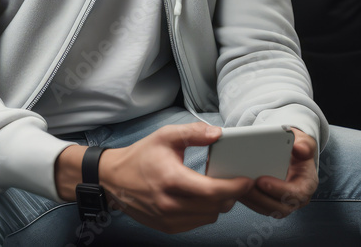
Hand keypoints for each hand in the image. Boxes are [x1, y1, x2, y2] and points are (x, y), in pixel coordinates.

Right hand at [57, 123, 252, 233]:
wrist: (114, 179)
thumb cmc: (141, 156)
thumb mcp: (165, 136)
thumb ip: (193, 133)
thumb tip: (218, 133)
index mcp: (171, 180)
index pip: (212, 191)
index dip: (234, 187)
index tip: (246, 180)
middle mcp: (169, 204)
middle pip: (214, 207)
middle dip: (230, 195)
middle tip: (233, 181)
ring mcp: (167, 219)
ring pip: (209, 217)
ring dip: (218, 204)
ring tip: (215, 188)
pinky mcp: (167, 227)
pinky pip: (197, 223)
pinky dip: (205, 212)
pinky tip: (201, 198)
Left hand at [238, 128, 317, 217]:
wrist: (292, 153)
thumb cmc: (298, 149)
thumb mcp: (304, 142)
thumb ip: (304, 144)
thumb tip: (300, 148)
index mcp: (307, 184)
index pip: (295, 194)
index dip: (278, 189)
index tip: (262, 181)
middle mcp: (296, 198)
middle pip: (279, 206)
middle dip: (259, 197)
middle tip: (244, 185)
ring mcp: (283, 202)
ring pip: (266, 209)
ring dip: (250, 199)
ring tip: (236, 186)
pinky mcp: (270, 203)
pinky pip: (258, 206)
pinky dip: (247, 199)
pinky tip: (235, 188)